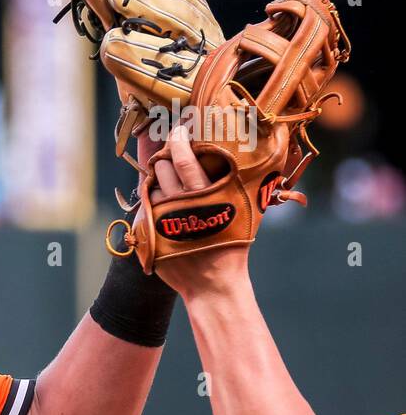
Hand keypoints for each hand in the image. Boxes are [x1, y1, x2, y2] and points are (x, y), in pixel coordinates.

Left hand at [144, 123, 247, 296]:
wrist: (213, 284)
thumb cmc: (233, 244)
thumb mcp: (248, 209)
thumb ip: (249, 180)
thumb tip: (269, 148)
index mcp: (205, 195)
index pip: (184, 158)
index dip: (178, 140)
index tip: (178, 130)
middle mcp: (180, 205)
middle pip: (162, 168)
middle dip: (166, 160)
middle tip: (174, 159)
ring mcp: (161, 219)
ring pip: (151, 187)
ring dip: (159, 183)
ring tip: (173, 189)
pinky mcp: (148, 234)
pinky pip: (145, 208)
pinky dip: (153, 204)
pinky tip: (166, 210)